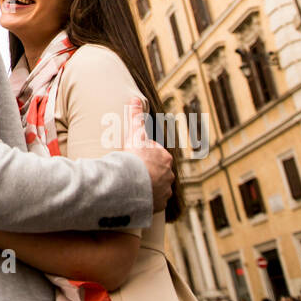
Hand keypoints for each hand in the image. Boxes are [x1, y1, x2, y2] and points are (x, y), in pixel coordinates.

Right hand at [123, 97, 172, 212]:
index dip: (142, 155)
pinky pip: (154, 201)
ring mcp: (165, 190)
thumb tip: (135, 97)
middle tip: (132, 172)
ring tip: (134, 186)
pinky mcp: (160, 204)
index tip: (133, 158)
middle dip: (148, 171)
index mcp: (165, 157)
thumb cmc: (134, 156)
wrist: (133, 183)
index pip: (154, 154)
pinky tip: (138, 198)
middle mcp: (169, 174)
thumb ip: (135, 115)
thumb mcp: (134, 133)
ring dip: (149, 186)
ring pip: (157, 186)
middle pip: (157, 171)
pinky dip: (148, 200)